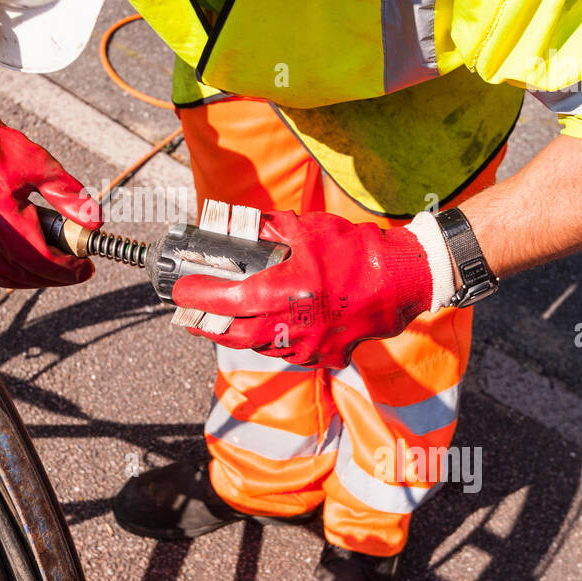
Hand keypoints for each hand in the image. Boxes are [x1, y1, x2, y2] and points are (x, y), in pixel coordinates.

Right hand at [0, 108, 100, 286]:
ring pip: (3, 278)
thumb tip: (94, 222)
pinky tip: (21, 264)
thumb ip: (67, 194)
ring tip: (52, 265)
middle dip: (55, 275)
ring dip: (32, 277)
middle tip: (75, 268)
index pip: (39, 259)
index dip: (67, 269)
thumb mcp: (37, 163)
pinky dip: (6, 274)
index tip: (86, 267)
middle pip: (24, 273)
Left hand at [171, 210, 432, 367]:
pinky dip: (268, 340)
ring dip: (237, 334)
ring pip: (258, 346)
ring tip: (222, 319)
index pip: (226, 302)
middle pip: (233, 336)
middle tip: (189, 314)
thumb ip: (263, 228)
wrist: (401, 280)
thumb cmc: (352, 251)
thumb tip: (231, 224)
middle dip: (206, 326)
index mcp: (283, 291)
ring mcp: (307, 346)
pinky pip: (285, 352)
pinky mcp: (323, 356)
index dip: (198, 298)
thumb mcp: (304, 228)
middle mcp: (291, 325)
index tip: (180, 290)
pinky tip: (264, 325)